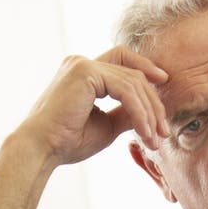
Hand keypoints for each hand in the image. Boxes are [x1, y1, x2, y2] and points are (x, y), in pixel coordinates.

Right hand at [21, 46, 169, 165]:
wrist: (43, 148)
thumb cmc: (68, 142)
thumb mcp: (106, 126)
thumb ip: (126, 114)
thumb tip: (150, 112)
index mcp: (84, 73)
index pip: (122, 59)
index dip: (145, 67)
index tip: (164, 83)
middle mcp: (82, 63)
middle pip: (133, 72)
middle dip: (153, 102)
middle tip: (164, 131)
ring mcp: (83, 65)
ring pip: (133, 82)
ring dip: (149, 113)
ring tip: (155, 139)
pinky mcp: (86, 72)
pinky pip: (126, 90)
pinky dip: (140, 113)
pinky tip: (145, 132)